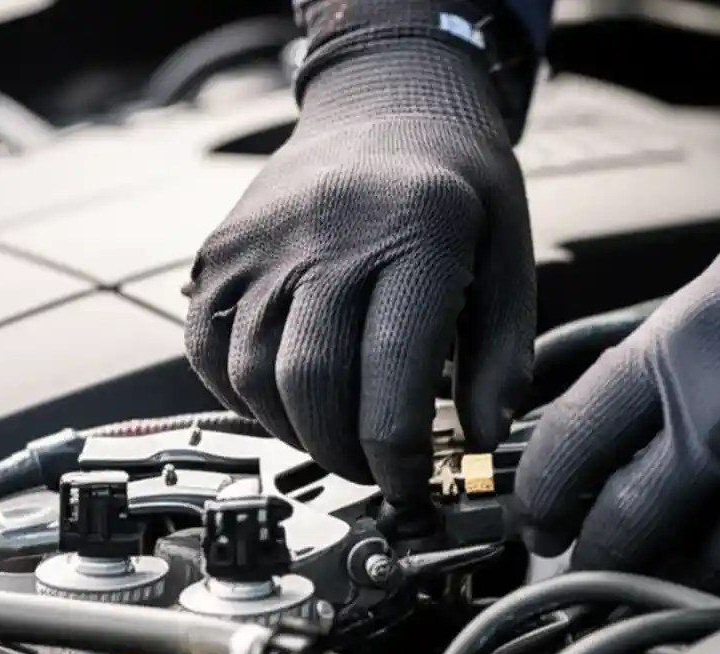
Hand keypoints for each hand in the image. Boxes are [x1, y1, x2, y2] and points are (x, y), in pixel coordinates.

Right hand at [185, 38, 533, 515]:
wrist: (387, 102)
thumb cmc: (460, 187)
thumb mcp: (511, 258)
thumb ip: (504, 357)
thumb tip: (480, 443)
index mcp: (419, 233)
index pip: (391, 377)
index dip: (399, 456)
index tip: (413, 485)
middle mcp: (330, 233)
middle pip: (311, 385)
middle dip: (344, 456)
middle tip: (376, 472)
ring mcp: (264, 239)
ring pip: (254, 375)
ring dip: (294, 433)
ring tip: (335, 439)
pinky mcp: (223, 248)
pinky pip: (208, 348)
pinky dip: (242, 396)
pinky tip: (287, 401)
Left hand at [515, 139, 719, 591]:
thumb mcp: (714, 287)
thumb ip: (656, 360)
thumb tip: (605, 415)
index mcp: (676, 354)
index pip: (568, 448)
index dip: (538, 495)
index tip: (536, 513)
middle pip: (618, 528)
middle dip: (588, 554)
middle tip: (583, 556)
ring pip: (694, 569)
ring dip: (665, 574)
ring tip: (658, 563)